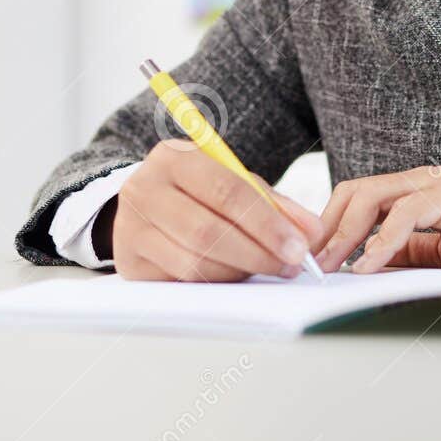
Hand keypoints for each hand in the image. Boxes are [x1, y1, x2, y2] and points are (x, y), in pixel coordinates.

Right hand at [111, 141, 323, 281]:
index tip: (300, 246)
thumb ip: (273, 202)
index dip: (266, 223)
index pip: (225, 191)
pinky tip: (238, 274)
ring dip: (240, 272)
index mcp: (173, 158)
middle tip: (291, 266)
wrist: (144, 202)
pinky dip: (217, 282)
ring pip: (194, 262)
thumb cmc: (196, 190)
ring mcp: (131, 228)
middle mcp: (145, 190)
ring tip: (269, 268)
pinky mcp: (129, 262)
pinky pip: (181, 281)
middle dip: (258, 253)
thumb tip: (312, 231)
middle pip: (207, 231)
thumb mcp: (232, 180)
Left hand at [316, 166, 440, 272]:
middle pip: (354, 192)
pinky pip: (406, 214)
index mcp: (418, 191)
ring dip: (343, 234)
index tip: (313, 260)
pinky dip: (382, 240)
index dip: (330, 225)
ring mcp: (438, 183)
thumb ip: (410, 256)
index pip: (358, 198)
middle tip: (309, 263)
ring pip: (370, 197)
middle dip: (325, 227)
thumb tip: (368, 270)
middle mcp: (423, 180)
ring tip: (330, 266)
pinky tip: (369, 265)